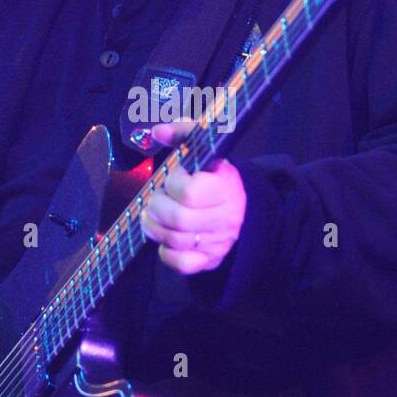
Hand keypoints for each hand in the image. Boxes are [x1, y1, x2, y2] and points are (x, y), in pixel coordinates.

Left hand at [141, 117, 245, 274]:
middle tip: (155, 201)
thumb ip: (183, 134)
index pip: (189, 193)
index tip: (175, 178)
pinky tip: (166, 239)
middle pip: (178, 219)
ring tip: (153, 217)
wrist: (243, 206)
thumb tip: (158, 132)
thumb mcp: (204, 149)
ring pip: (175, 241)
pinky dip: (166, 253)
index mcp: (225, 187)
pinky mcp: (211, 260)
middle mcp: (226, 217)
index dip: (173, 184)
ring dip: (154, 228)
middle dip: (156, 208)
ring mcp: (219, 241)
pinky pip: (181, 264)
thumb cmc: (215, 176)